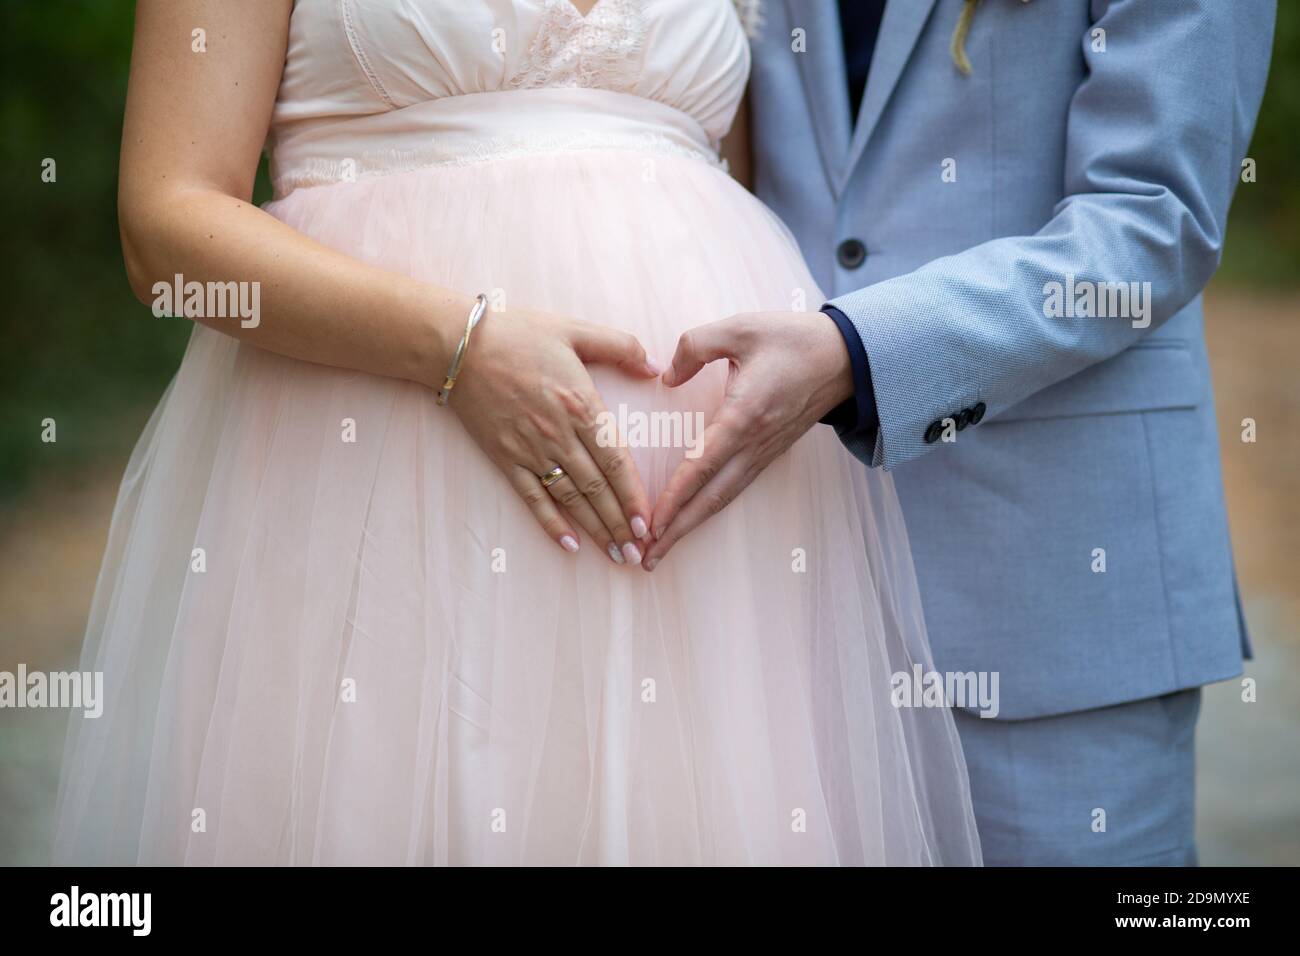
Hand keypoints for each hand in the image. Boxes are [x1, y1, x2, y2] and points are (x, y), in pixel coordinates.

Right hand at [449, 305, 660, 564]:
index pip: (616, 460)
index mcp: (581, 405)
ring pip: (570, 499)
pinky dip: (550, 522)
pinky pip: (532, 497)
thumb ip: (621, 346)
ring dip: (595, 530)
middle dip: (620, 524)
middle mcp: (559, 434)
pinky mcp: (506, 457)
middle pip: (597, 488)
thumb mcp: (575, 329)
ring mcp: (531, 449)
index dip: (634, 495)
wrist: (458, 346)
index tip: (649, 522)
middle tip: (639, 553)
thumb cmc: (519, 334)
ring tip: (615, 555)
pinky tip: (568, 545)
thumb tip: (656, 367)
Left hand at [641, 311, 853, 570]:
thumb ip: (695, 347)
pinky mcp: (768, 453)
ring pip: (723, 497)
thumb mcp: (740, 327)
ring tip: (661, 550)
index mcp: (744, 414)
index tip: (651, 523)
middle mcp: (754, 443)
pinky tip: (691, 518)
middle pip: (711, 497)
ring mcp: (764, 452)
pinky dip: (709, 508)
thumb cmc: (793, 339)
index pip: (702, 464)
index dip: (674, 496)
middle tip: (645, 557)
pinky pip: (734, 487)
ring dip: (691, 525)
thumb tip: (666, 377)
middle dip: (677, 530)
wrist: (846, 357)